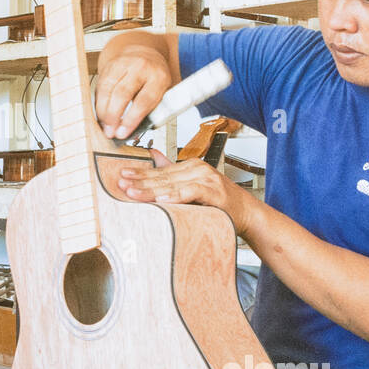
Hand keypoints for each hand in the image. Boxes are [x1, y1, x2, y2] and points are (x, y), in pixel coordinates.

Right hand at [95, 45, 171, 139]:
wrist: (145, 52)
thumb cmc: (155, 78)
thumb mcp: (162, 93)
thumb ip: (151, 111)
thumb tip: (133, 132)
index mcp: (159, 76)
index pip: (143, 101)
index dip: (131, 120)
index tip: (123, 133)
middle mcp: (141, 67)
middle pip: (122, 94)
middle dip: (113, 116)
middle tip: (110, 132)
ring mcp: (124, 64)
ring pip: (108, 89)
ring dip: (103, 111)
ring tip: (104, 126)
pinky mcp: (110, 65)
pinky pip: (100, 86)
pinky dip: (99, 102)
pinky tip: (100, 113)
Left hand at [116, 153, 255, 233]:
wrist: (246, 212)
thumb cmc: (218, 201)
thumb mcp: (193, 184)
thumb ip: (172, 171)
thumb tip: (151, 155)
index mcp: (189, 166)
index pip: (159, 171)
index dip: (140, 173)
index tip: (122, 175)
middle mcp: (197, 169)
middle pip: (163, 176)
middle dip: (140, 181)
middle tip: (121, 184)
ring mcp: (207, 179)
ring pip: (174, 184)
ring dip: (152, 190)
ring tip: (134, 193)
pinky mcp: (215, 192)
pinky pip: (192, 192)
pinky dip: (177, 196)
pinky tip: (163, 200)